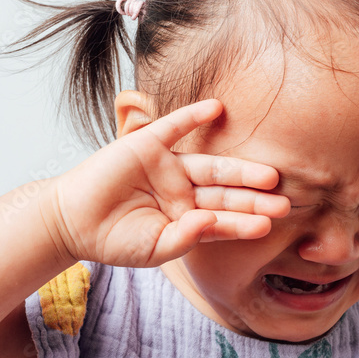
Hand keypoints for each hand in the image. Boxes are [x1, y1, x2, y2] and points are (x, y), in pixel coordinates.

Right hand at [41, 98, 289, 266]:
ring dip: (240, 168)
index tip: (270, 223)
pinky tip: (218, 108)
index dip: (245, 221)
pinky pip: (175, 125)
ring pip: (211, 164)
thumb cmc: (114, 240)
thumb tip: (208, 223)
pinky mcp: (147, 144)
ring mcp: (168, 166)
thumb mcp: (155, 248)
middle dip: (255, 196)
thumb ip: (185, 238)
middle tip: (286, 199)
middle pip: (227, 191)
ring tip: (270, 174)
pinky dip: (195, 115)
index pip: (224, 219)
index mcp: (188, 216)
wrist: (71, 222)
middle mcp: (184, 190)